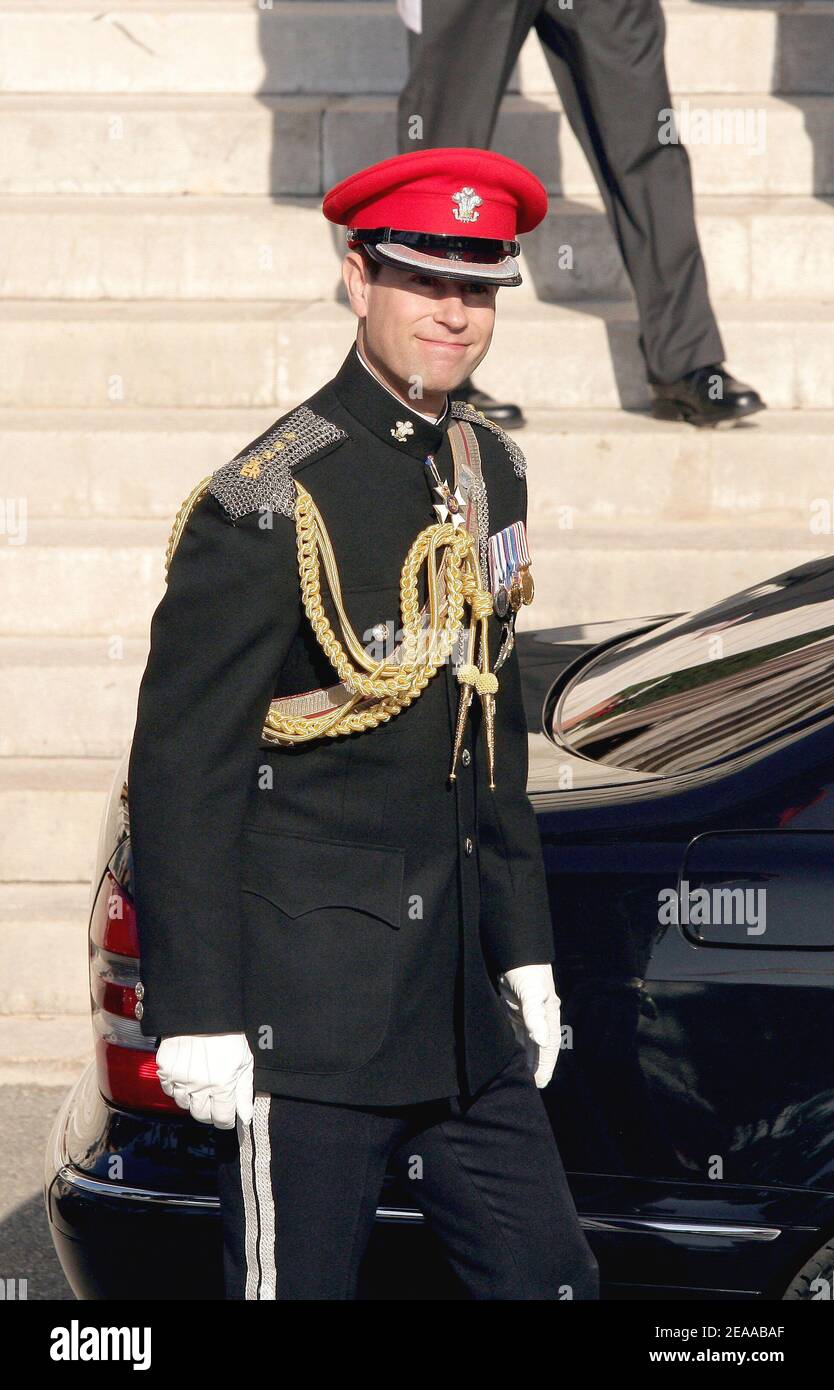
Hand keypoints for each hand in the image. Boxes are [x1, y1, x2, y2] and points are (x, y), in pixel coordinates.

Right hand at [155, 1033, 254, 1128]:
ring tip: (200, 1083)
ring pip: (183, 1104)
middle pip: (201, 1115)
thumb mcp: (244, 1061)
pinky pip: (169, 1089)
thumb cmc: (228, 1033)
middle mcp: (199, 1085)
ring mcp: (180, 1078)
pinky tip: (186, 1076)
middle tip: (214, 1099)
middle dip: (209, 1111)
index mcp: (222, 1084)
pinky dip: (176, 1087)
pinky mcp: (165, 1068)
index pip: (221, 1118)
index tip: (227, 1115)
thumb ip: (244, 1091)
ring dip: (192, 1098)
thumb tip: (245, 1117)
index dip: (226, 1119)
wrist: (203, 1009)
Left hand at [497, 964, 560, 1087]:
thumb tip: (541, 1040)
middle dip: (534, 1066)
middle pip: (538, 1048)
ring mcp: (526, 1014)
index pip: (548, 1047)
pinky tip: (509, 1056)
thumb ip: (535, 1016)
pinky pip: (515, 1033)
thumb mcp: (532, 992)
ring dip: (524, 1058)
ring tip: (518, 1078)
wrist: (514, 950)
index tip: (540, 1084)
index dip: (545, 1066)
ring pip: (526, 1043)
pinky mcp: (513, 1010)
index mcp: (548, 1015)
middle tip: (527, 1087)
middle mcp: (539, 1018)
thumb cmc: (526, 970)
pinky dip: (514, 1046)